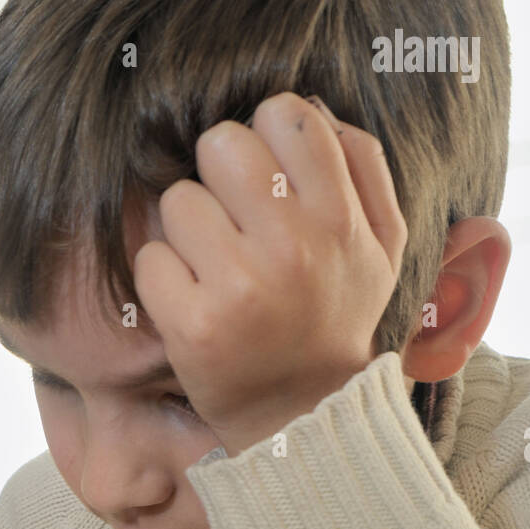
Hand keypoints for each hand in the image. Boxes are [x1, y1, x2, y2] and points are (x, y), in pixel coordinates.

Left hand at [133, 93, 407, 454]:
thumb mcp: (380, 249)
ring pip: (177, 199)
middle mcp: (293, 249)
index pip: (286, 116)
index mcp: (341, 220)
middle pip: (220, 144)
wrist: (305, 422)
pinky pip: (150, 258)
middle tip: (231, 223)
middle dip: (217, 177)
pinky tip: (192, 303)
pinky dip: (162, 279)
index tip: (267, 184)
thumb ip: (362, 168)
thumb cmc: (334, 320)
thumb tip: (311, 106)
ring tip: (214, 269)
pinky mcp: (192, 327)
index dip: (266, 140)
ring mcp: (240, 288)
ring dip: (186, 230)